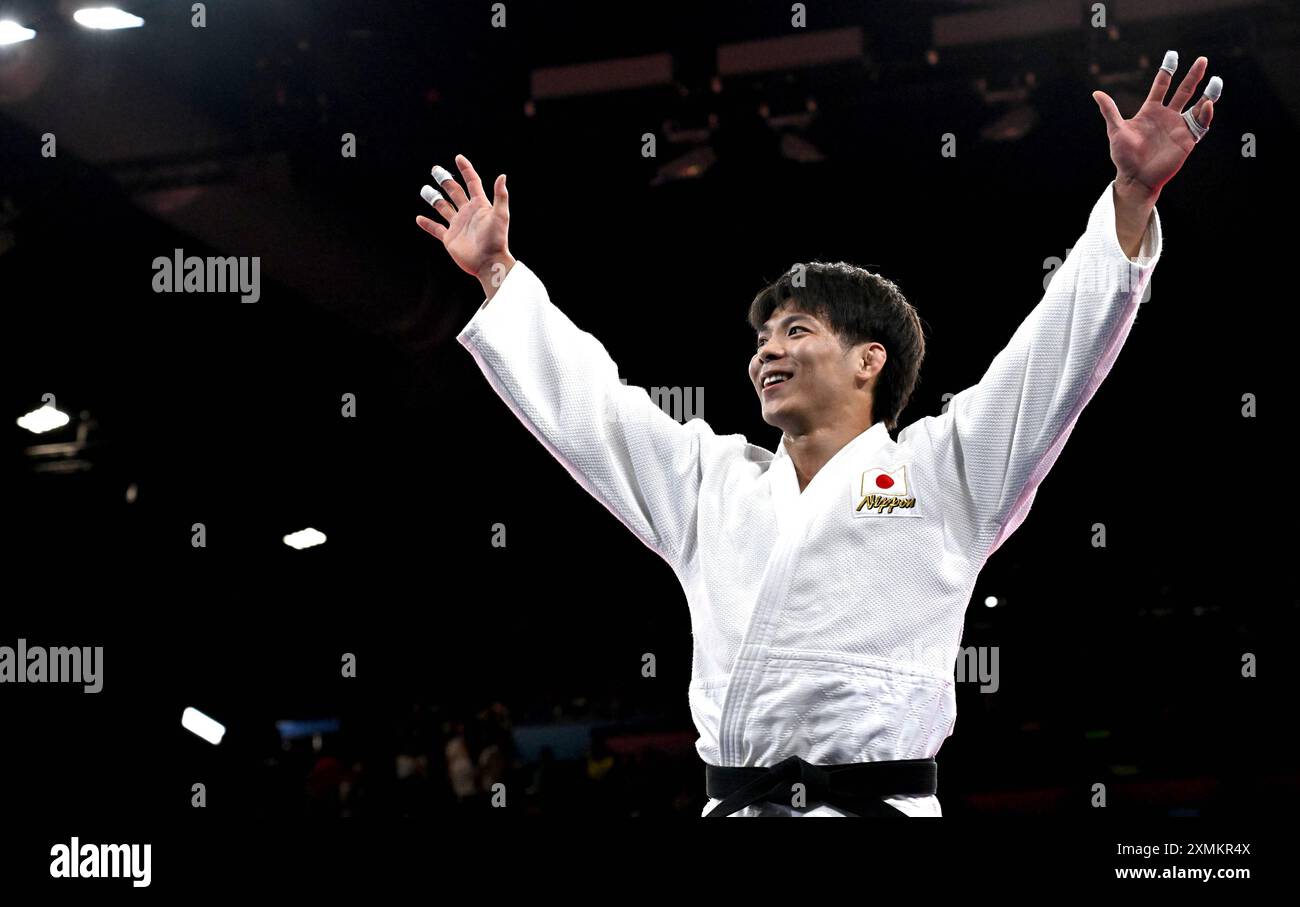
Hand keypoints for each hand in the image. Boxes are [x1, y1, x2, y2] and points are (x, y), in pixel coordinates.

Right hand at [416, 153, 511, 278]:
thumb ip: (500, 196)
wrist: (489, 263)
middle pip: (454, 192)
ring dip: (434, 198)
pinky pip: (436, 228)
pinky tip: (419, 218)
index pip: (472, 182)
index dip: (466, 170)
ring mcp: (458, 225)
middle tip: (435, 169)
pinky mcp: (450, 238)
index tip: (458, 158)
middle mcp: (467, 212)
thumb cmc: (497, 240)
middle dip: (445, 180)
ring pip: (443, 208)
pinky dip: (427, 223)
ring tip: (425, 189)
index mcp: (479, 205)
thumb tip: (502, 176)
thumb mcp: (500, 215)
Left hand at [1092, 52, 1220, 199]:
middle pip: (1183, 91)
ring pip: (1198, 105)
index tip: (1172, 55)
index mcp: (1151, 111)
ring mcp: (1178, 127)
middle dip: (1193, 76)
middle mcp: (1167, 116)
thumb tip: (1096, 93)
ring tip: (1217, 81)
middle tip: (1202, 60)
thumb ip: (1110, 111)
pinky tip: (1207, 105)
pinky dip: (1205, 114)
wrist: (1135, 178)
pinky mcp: (1187, 140)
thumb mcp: (1116, 130)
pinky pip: (1200, 124)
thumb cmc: (1124, 156)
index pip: (1161, 85)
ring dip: (1208, 94)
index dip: (1167, 70)